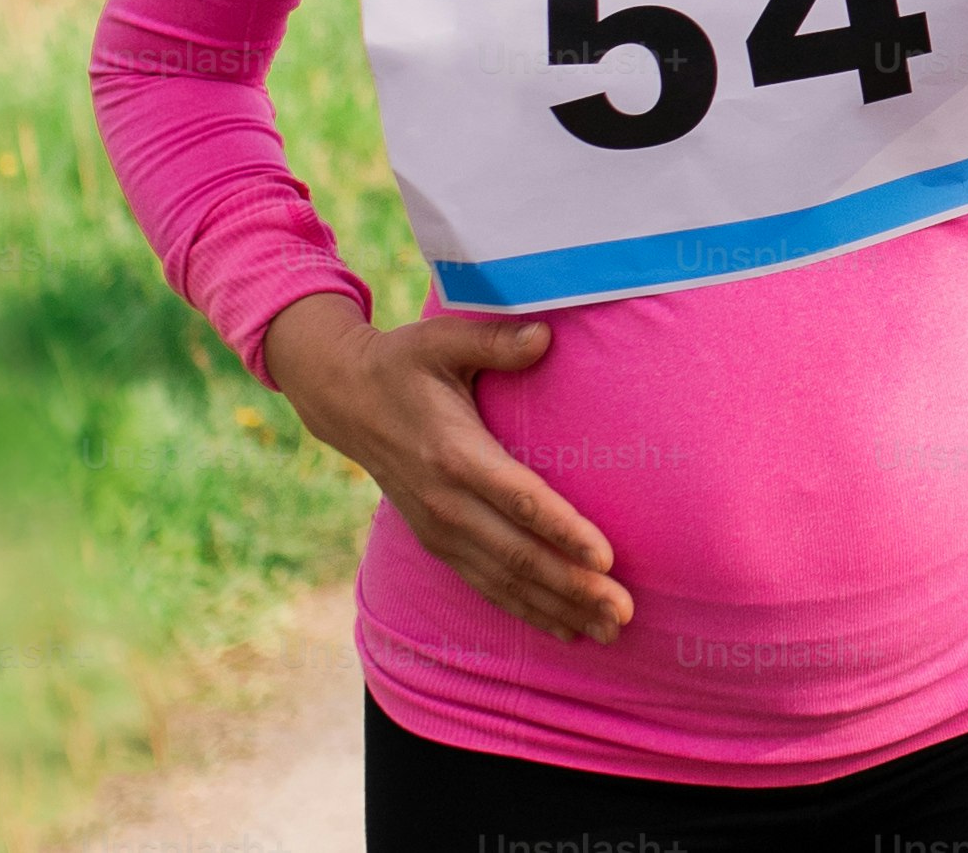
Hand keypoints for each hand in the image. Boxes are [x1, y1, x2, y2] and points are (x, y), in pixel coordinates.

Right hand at [264, 294, 629, 642]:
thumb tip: (545, 335)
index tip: (606, 557)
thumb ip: (495, 339)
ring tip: (608, 631)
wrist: (343, 399)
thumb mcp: (442, 339)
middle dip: (572, 587)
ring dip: (557, 608)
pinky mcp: (436, 541)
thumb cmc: (404, 363)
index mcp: (455, 454)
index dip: (563, 530)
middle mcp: (446, 502)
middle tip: (623, 613)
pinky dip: (525, 609)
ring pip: (504, 580)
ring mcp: (439, 529)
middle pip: (518, 555)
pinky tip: (564, 628)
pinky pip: (485, 584)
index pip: (519, 499)